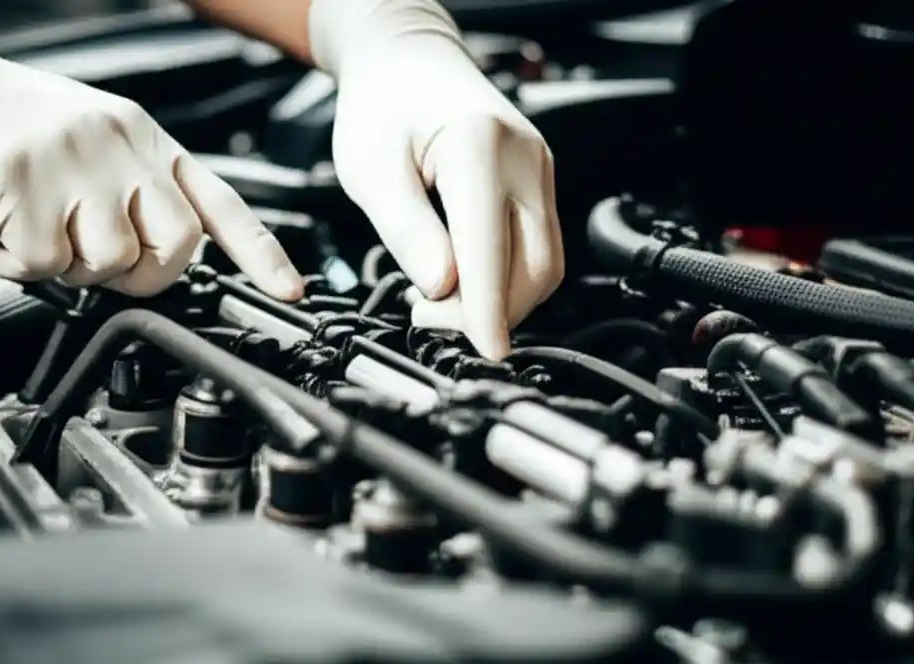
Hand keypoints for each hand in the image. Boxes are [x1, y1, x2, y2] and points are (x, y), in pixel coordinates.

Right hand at [0, 0, 303, 299]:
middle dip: (143, 276)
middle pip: (177, 245)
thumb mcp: (82, 142)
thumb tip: (144, 258)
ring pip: (111, 261)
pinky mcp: (20, 182)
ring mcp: (71, 161)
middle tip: (93, 266)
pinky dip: (18, 268)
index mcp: (140, 137)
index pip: (220, 200)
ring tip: (34, 238)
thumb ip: (123, 191)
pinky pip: (44, 263)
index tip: (290, 291)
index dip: (260, 252)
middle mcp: (118, 145)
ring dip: (69, 270)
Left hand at [311, 0, 562, 358]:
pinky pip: (535, 247)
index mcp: (480, 147)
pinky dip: (503, 277)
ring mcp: (539, 170)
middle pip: (534, 267)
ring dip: (498, 299)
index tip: (487, 351)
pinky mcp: (538, 183)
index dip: (487, 310)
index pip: (491, 250)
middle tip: (425, 318)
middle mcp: (525, 158)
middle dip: (489, 311)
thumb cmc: (383, 107)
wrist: (407, 62)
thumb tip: (440, 287)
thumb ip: (405, 229)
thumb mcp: (370, 169)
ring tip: (436, 299)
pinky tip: (460, 279)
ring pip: (543, 264)